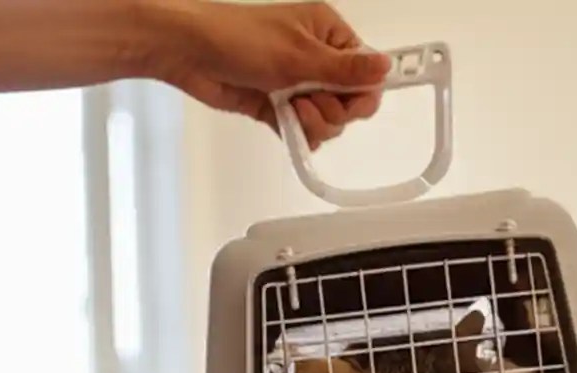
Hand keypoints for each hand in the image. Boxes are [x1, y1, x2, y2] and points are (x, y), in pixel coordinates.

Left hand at [150, 0, 390, 149]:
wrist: (190, 54)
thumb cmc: (238, 39)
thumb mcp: (299, 55)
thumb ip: (345, 70)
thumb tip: (386, 67)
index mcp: (328, 35)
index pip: (366, 72)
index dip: (362, 93)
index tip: (351, 103)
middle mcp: (317, 60)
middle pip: (350, 103)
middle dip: (332, 110)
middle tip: (307, 101)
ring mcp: (297, 85)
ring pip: (328, 122)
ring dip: (313, 123)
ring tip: (289, 108)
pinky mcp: (278, 107)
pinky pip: (304, 131)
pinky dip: (298, 134)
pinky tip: (285, 124)